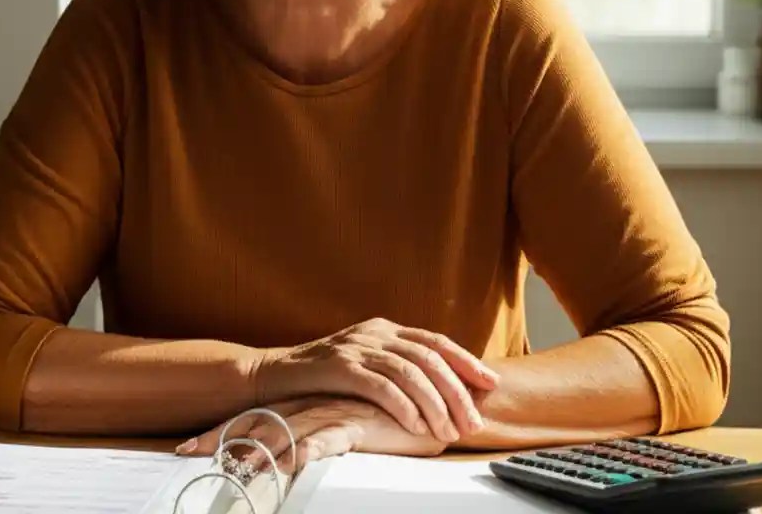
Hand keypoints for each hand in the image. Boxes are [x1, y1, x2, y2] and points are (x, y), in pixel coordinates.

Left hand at [179, 397, 446, 471]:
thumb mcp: (349, 425)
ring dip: (258, 452)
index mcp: (309, 403)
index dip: (223, 430)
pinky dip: (309, 450)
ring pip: (287, 431)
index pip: (256, 416)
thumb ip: (322, 430)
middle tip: (188, 451)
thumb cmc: (391, 417)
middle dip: (222, 438)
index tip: (189, 447)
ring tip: (231, 470)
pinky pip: (329, 438)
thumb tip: (289, 452)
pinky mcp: (360, 421)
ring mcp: (336, 410)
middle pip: (259, 421)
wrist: (437, 404)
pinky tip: (290, 463)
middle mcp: (316, 403)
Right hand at [250, 318, 497, 442]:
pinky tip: (416, 425)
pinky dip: (403, 406)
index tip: (490, 384)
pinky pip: (380, 385)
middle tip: (473, 420)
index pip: (435, 342)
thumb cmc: (321, 378)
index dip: (466, 361)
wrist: (271, 376)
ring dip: (435, 404)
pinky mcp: (339, 366)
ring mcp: (356, 347)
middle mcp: (374, 333)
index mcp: (384, 329)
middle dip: (457, 391)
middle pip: (429, 358)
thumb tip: (441, 390)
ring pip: (410, 372)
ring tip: (448, 431)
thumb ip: (395, 368)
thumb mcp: (363, 364)